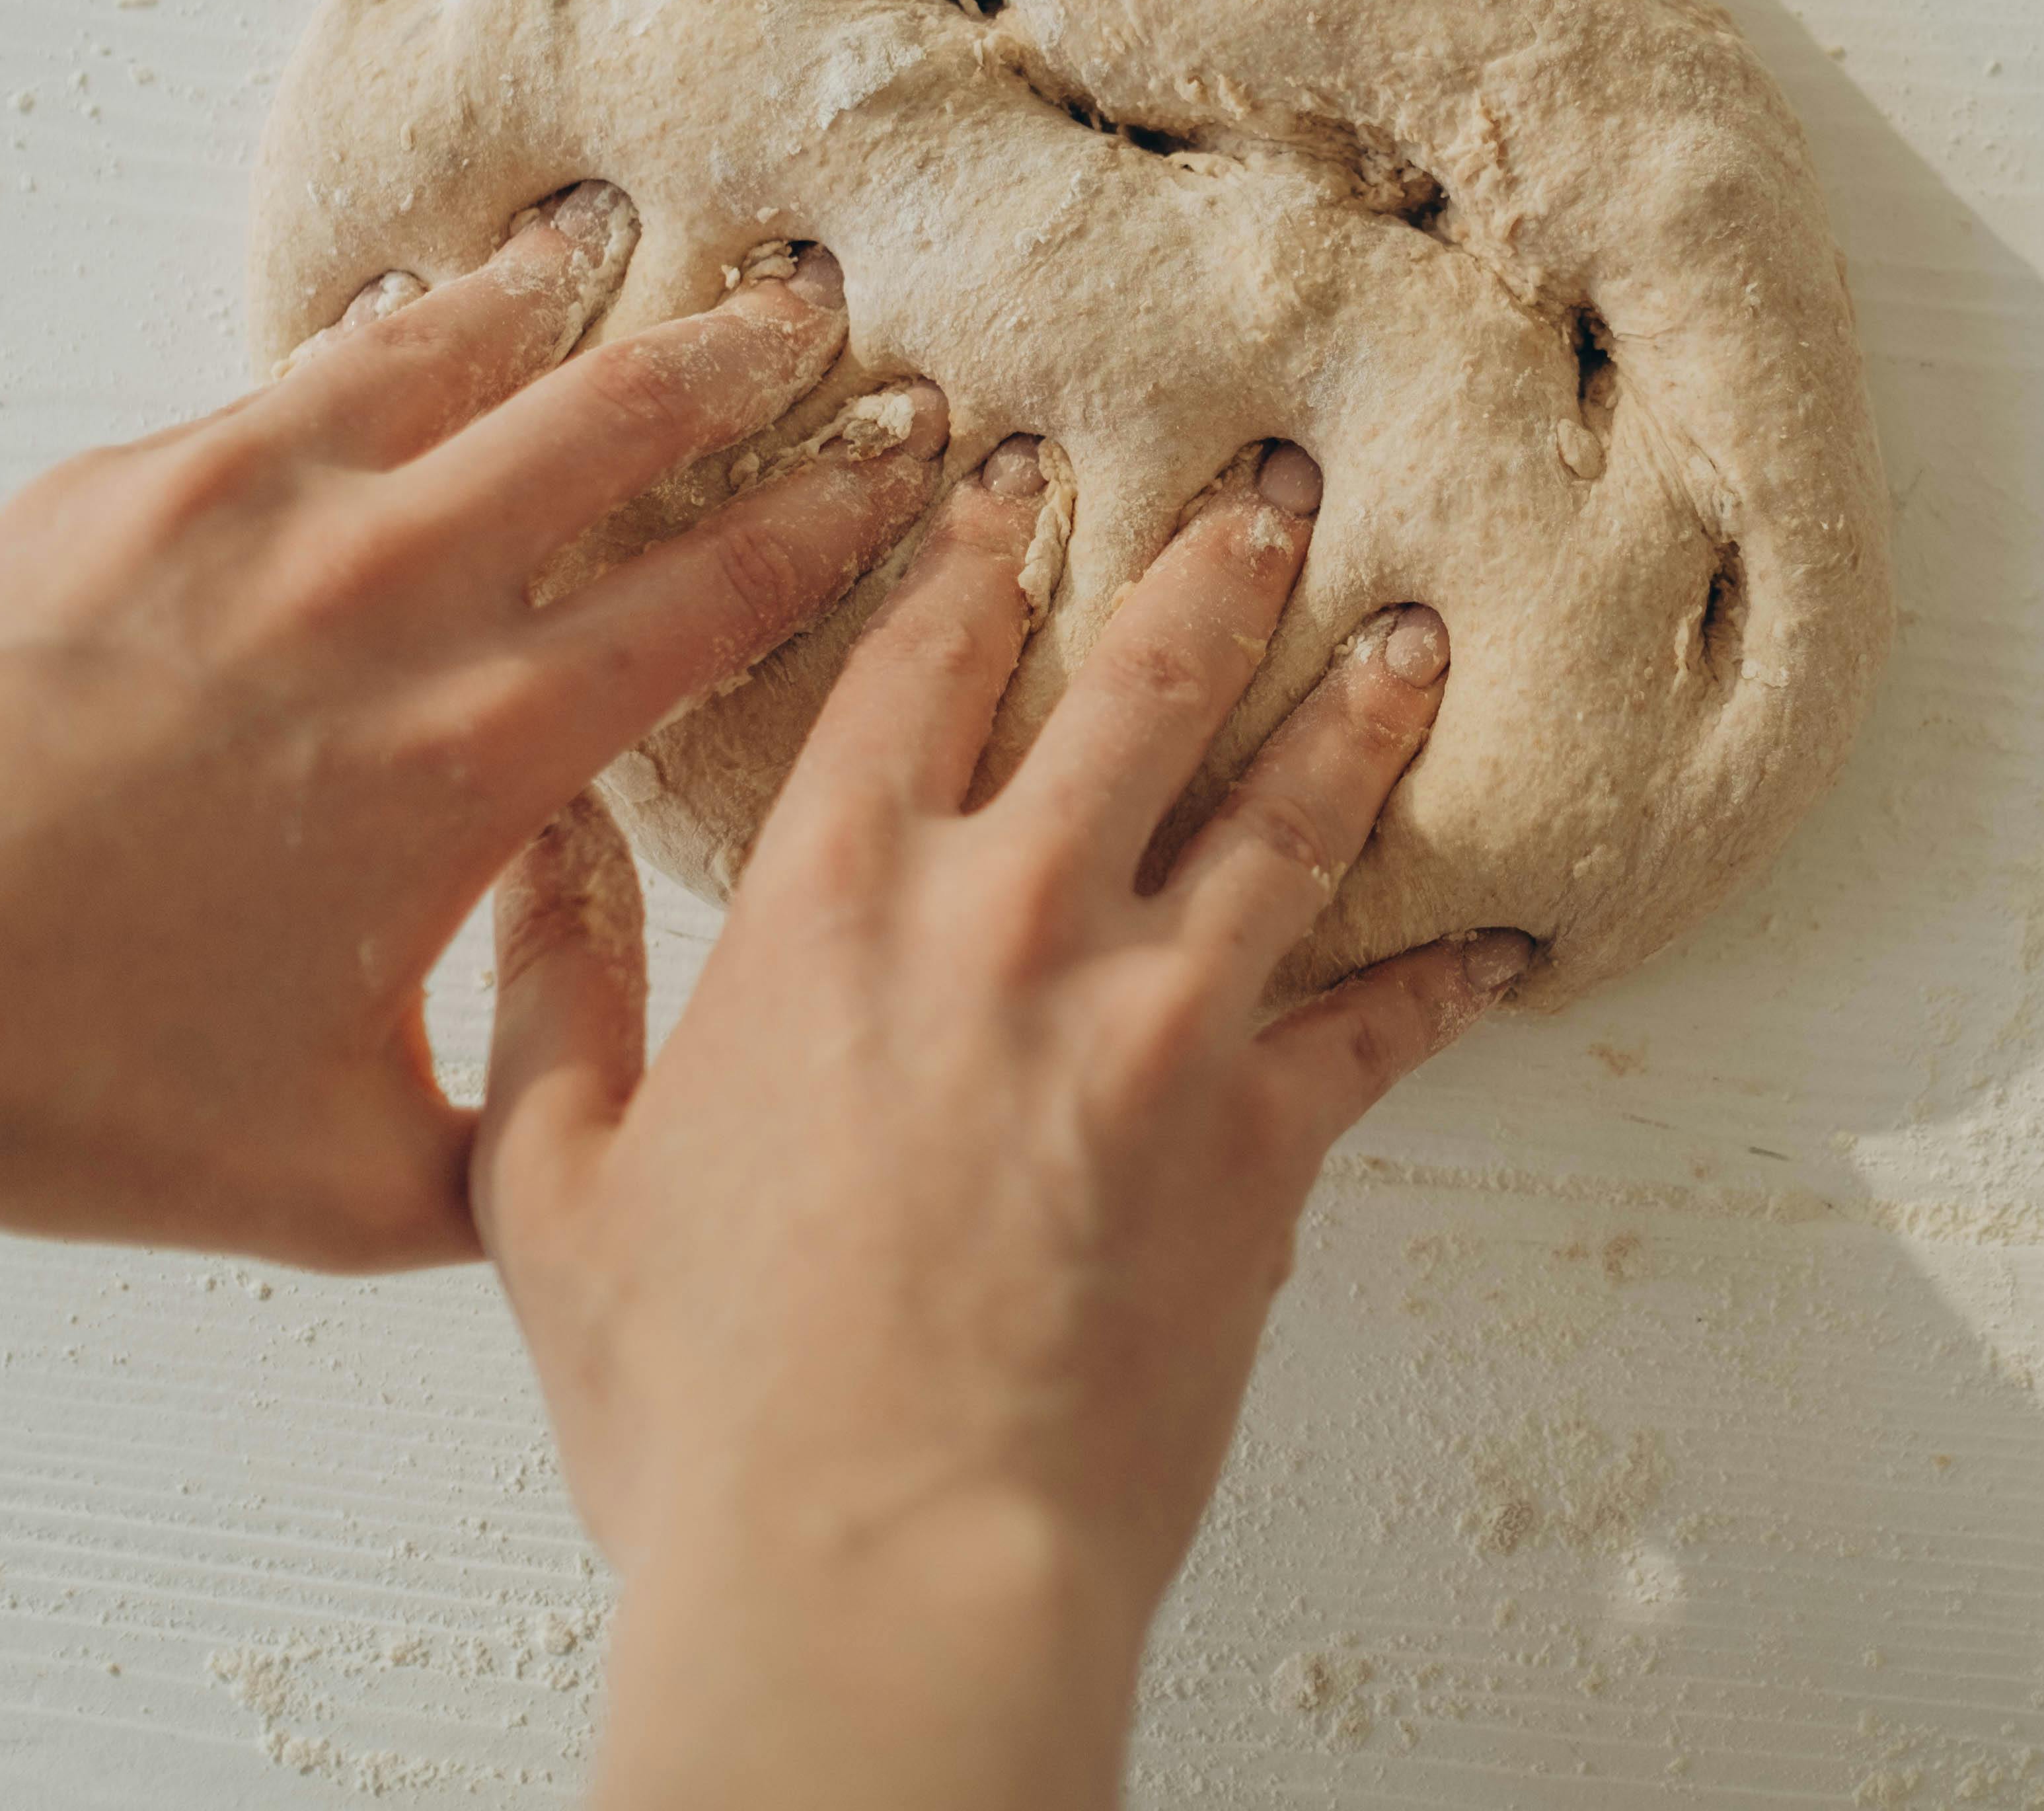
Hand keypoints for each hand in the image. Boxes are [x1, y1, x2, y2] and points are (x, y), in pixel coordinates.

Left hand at [0, 181, 944, 1267]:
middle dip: (757, 358)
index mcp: (475, 757)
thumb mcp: (332, 1185)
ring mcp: (261, 512)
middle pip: (629, 425)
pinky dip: (407, 317)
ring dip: (590, 297)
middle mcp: (394, 599)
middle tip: (833, 314)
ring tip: (653, 245)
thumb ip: (515, 1145)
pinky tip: (438, 291)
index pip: (716, 597)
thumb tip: (609, 1095)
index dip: (842, 522)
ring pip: (477, 352)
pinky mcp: (138, 477)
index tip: (926, 470)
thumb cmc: (56, 1079)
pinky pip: (318, 362)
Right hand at [471, 434, 1530, 1810]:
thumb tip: (541, 839)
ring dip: (1361, 711)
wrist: (880, 1566)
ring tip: (1418, 633)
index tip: (1025, 478)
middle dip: (1216, 567)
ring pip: (1291, 813)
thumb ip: (554, 987)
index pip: (919, 665)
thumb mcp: (554, 1186)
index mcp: (831, 909)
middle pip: (1140, 685)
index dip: (976, 554)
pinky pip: (1384, 1024)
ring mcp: (1155, 1020)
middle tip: (1277, 488)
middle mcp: (1009, 923)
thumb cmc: (708, 1407)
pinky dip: (1449, 975)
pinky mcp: (1263, 1138)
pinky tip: (1502, 938)